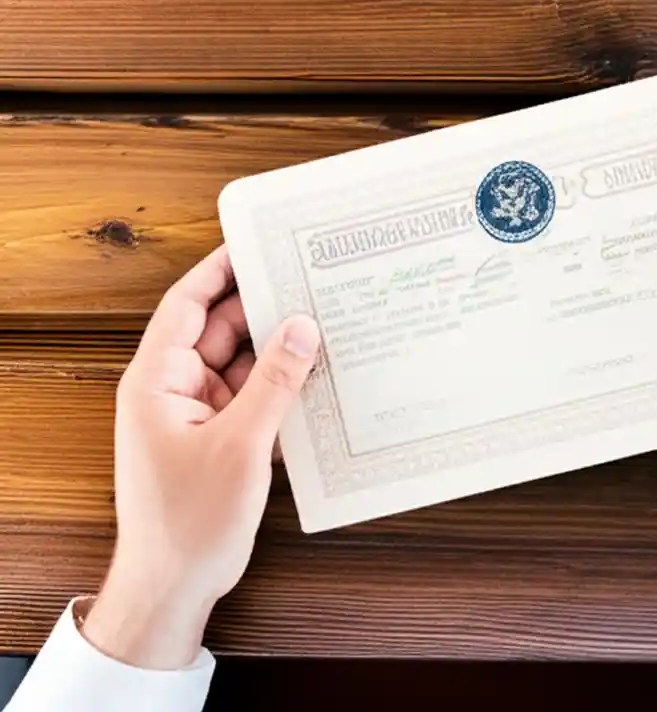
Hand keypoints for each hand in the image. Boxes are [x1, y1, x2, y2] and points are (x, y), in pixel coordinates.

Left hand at [83, 246, 319, 667]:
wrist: (175, 584)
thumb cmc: (189, 520)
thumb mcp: (240, 444)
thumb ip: (275, 382)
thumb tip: (301, 328)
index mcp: (157, 381)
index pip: (187, 305)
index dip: (220, 270)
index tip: (258, 244)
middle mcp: (174, 391)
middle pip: (221, 332)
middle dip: (264, 312)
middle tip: (312, 286)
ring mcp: (196, 417)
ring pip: (244, 367)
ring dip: (280, 356)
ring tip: (327, 331)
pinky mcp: (219, 442)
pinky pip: (254, 401)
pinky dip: (282, 393)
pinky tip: (319, 384)